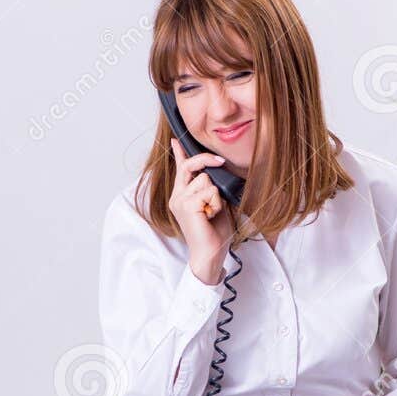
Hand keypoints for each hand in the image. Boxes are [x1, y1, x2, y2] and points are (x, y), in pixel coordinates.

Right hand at [168, 138, 234, 283]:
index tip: (175, 141)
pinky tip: (211, 216)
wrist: (210, 254)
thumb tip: (216, 172)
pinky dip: (216, 203)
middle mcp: (177, 197)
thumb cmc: (214, 233)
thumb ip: (212, 189)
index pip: (181, 169)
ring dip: (217, 195)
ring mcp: (180, 201)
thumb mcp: (216, 205)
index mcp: (182, 196)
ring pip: (205, 179)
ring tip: (213, 212)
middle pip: (190, 166)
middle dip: (206, 159)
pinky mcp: (186, 205)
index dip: (180, 153)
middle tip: (221, 162)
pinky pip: (209, 191)